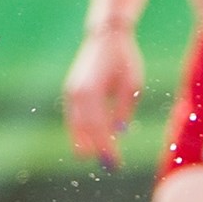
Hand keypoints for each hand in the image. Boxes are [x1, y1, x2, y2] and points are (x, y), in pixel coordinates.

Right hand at [62, 26, 142, 168]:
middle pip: (84, 129)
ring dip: (85, 141)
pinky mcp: (71, 90)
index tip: (116, 162)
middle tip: (109, 164)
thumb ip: (124, 108)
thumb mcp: (131, 84)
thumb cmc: (123, 59)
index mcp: (92, 91)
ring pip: (75, 124)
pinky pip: (74, 116)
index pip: (98, 127)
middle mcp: (77, 93)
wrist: (106, 36)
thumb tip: (119, 132)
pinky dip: (80, 130)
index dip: (106, 146)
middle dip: (95, 148)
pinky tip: (89, 140)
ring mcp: (71, 91)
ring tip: (96, 156)